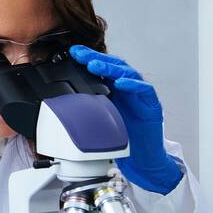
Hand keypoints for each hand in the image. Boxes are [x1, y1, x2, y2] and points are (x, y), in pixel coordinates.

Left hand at [69, 45, 182, 193]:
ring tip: (95, 65)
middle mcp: (127, 89)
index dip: (88, 59)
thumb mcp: (98, 120)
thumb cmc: (122, 139)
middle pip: (113, 66)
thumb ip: (86, 108)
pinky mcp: (152, 106)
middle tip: (80, 54)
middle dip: (96, 58)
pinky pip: (145, 91)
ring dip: (111, 68)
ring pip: (128, 73)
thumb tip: (60, 104)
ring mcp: (140, 96)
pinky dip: (133, 85)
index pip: (102, 69)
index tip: (72, 53)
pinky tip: (121, 83)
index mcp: (114, 90)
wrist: (142, 159)